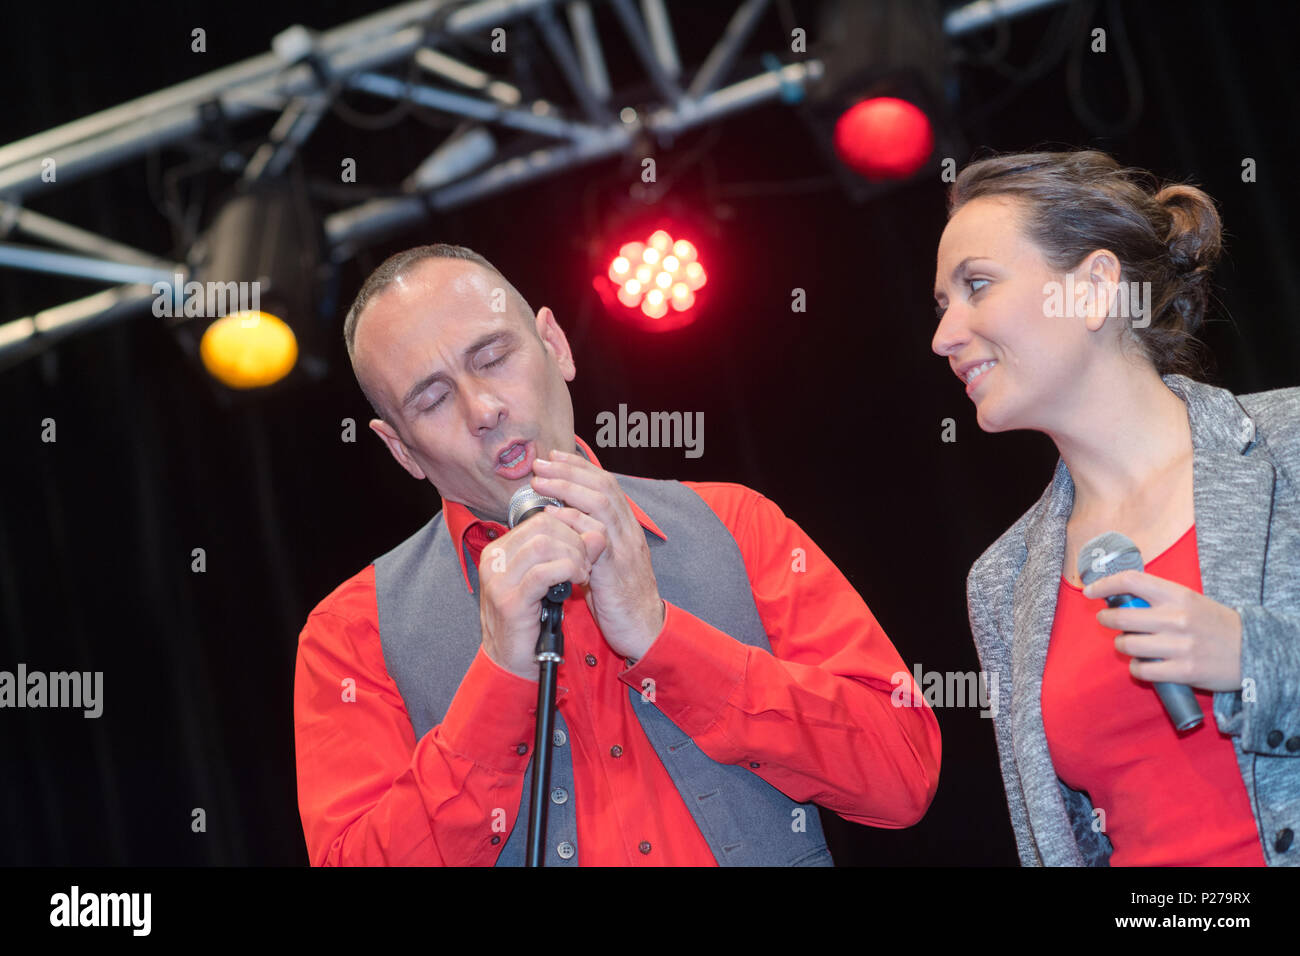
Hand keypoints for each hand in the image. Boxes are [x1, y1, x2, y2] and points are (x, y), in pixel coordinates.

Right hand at [476, 511, 590, 680]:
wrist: (511, 661)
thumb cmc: (529, 620)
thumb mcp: (545, 579)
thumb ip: (565, 553)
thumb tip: (596, 532)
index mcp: (499, 551)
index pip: (540, 520)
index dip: (570, 529)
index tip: (585, 548)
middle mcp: (493, 561)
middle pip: (543, 527)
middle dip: (574, 540)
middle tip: (588, 560)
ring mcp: (498, 580)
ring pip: (543, 545)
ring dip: (573, 555)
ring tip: (583, 572)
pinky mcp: (509, 602)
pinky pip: (543, 573)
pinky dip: (567, 570)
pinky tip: (577, 580)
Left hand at [530, 450, 665, 660]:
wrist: (644, 630)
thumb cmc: (620, 599)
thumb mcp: (605, 562)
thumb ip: (589, 540)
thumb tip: (560, 521)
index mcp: (626, 528)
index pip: (606, 484)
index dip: (580, 467)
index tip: (555, 457)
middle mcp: (628, 532)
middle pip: (604, 486)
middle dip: (570, 470)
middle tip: (543, 463)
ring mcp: (625, 549)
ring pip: (602, 503)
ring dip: (568, 488)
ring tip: (541, 482)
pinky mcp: (616, 569)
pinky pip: (597, 537)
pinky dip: (573, 522)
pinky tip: (551, 516)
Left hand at [1084, 569, 1242, 691]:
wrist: (1254, 650)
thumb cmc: (1215, 623)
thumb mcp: (1190, 600)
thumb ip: (1158, 598)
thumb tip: (1119, 598)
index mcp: (1177, 594)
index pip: (1131, 580)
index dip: (1104, 584)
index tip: (1090, 591)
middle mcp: (1176, 618)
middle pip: (1120, 617)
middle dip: (1107, 619)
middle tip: (1108, 621)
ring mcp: (1179, 646)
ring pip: (1127, 645)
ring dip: (1122, 646)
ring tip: (1130, 645)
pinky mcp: (1184, 671)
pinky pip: (1142, 671)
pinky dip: (1136, 669)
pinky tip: (1143, 665)